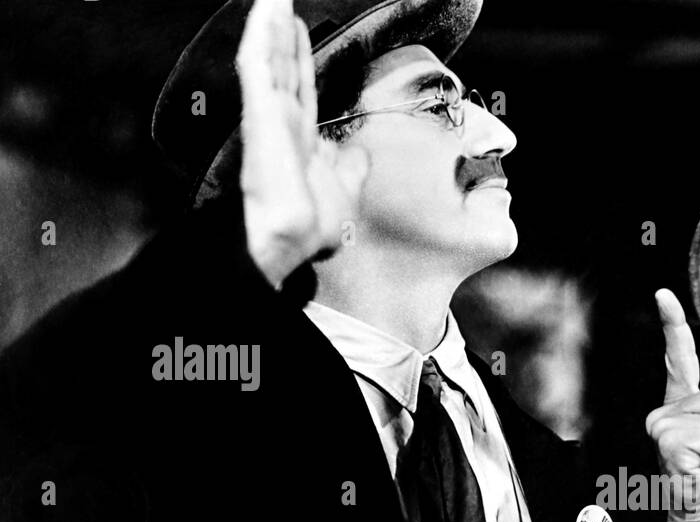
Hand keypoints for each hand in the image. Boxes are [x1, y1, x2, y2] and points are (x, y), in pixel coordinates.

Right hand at [236, 0, 369, 288]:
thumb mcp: (346, 191)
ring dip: (269, 23)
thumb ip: (352, 169)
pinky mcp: (260, 113)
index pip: (300, 85)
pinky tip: (265, 10)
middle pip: (282, 64)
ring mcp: (269, 116)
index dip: (299, 55)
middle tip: (282, 0)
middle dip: (282, 30)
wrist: (294, 240)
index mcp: (300, 139)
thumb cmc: (312, 226)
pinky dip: (260, 36)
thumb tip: (360, 153)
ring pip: (268, 57)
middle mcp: (282, 123)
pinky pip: (257, 66)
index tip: (301, 28)